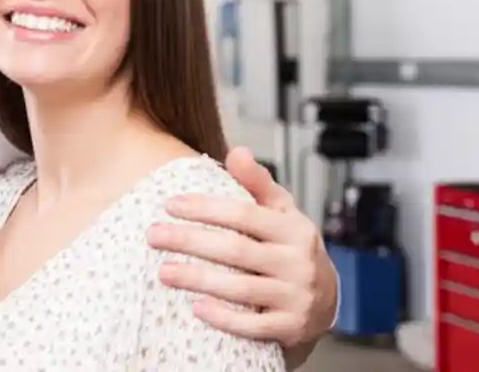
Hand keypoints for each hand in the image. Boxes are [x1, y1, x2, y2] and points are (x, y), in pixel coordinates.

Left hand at [146, 147, 336, 353]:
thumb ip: (257, 183)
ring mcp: (296, 297)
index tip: (169, 204)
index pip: (244, 214)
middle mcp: (297, 262)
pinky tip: (195, 308)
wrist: (326, 299)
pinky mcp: (291, 328)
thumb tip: (236, 150)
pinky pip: (254, 326)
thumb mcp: (282, 212)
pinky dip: (224, 318)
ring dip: (198, 279)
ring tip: (163, 271)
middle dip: (190, 241)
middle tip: (152, 235)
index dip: (205, 208)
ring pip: (241, 289)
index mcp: (293, 229)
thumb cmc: (291, 247)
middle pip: (236, 250)